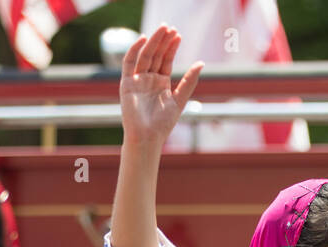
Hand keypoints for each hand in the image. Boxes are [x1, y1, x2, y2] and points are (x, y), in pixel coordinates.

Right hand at [120, 24, 202, 148]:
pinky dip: (134, 50)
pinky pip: (129, 63)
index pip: (166, 60)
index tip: (178, 35)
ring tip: (162, 29)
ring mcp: (137, 80)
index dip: (171, 48)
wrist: (147, 137)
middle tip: (170, 27)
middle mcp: (149, 79)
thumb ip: (189, 81)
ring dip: (152, 42)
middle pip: (156, 55)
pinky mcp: (126, 83)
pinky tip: (143, 39)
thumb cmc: (163, 124)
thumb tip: (201, 63)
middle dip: (163, 41)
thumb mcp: (180, 100)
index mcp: (161, 83)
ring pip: (145, 56)